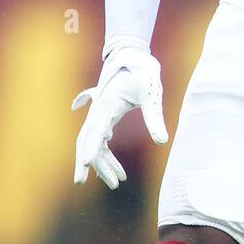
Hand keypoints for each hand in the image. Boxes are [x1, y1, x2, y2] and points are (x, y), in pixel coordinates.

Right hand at [73, 45, 167, 187]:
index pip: (95, 129)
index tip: (86, 162)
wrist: (135, 60)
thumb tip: (162, 141)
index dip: (91, 146)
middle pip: (86, 139)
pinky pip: (102, 142)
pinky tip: (118, 172)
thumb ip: (154, 117)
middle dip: (84, 161)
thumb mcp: (152, 94)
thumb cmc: (143, 74)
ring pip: (94, 144)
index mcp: (107, 104)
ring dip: (102, 164)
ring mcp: (100, 116)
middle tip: (80, 182)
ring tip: (116, 183)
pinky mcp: (105, 119)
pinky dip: (107, 157)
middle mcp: (99, 111)